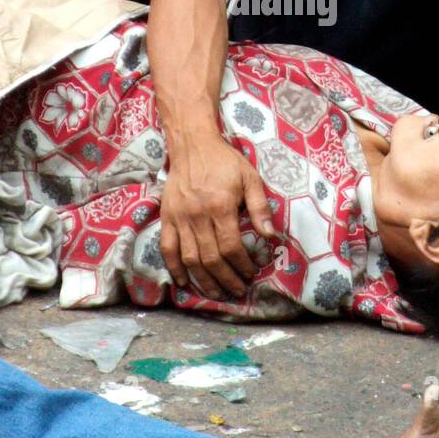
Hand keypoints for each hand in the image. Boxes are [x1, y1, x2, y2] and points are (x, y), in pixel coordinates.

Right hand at [159, 135, 274, 299]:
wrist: (192, 144)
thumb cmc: (224, 161)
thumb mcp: (249, 178)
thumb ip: (260, 208)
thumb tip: (271, 236)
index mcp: (220, 206)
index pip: (231, 246)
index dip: (242, 265)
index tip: (251, 273)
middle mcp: (197, 215)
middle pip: (211, 258)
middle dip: (226, 279)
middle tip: (238, 290)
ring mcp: (179, 218)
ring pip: (190, 258)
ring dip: (204, 280)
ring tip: (217, 293)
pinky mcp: (167, 217)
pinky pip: (167, 248)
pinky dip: (174, 268)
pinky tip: (185, 281)